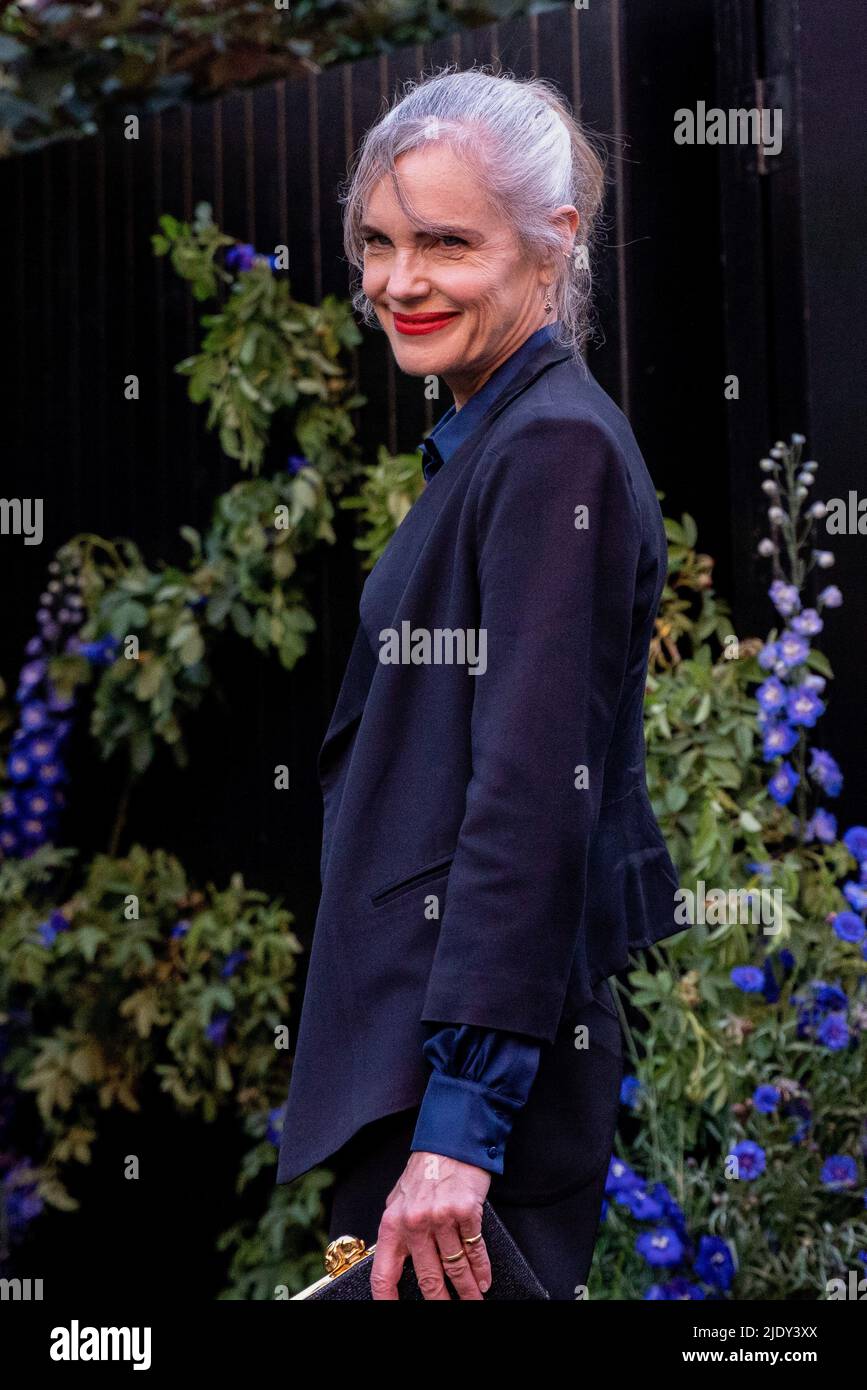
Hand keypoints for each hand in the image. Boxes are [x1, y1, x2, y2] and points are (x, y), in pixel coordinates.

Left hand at [370, 1150, 491, 1299]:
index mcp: (393, 1223)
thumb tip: (397, 1263)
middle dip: (439, 1302)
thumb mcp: (400, 1198)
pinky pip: (474, 1249)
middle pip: (427, 1278)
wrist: (450, 1141)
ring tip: (473, 1301)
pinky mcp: (466, 1211)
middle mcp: (415, 1223)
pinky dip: (481, 1269)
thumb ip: (399, 1230)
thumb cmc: (425, 1170)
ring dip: (467, 1291)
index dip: (387, 1300)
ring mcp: (441, 1218)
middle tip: (446, 1312)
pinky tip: (484, 1280)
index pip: (384, 1273)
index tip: (394, 1312)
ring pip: (454, 1267)